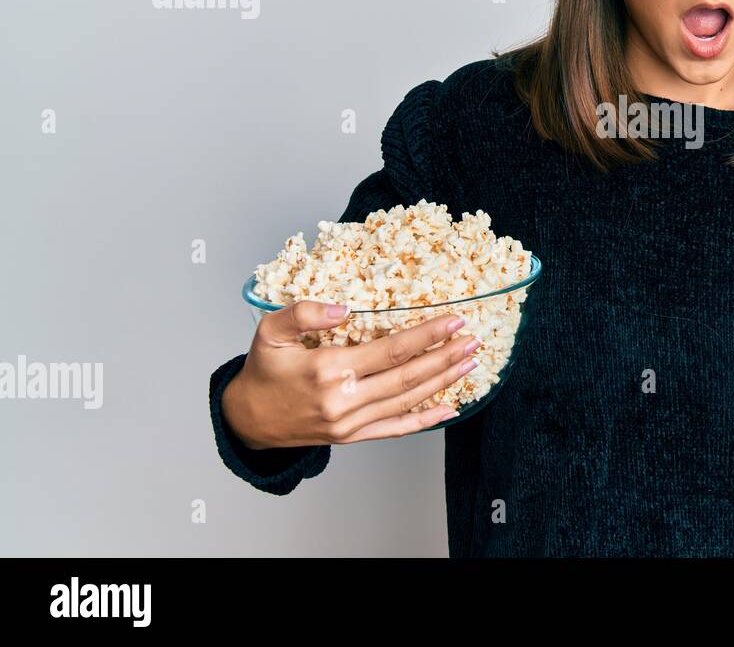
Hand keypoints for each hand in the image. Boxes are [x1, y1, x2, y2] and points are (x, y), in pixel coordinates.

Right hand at [221, 300, 481, 448]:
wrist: (247, 419)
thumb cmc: (263, 369)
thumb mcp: (269, 330)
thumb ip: (303, 312)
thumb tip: (345, 309)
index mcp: (328, 369)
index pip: (391, 351)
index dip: (427, 336)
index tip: (454, 320)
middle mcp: (344, 400)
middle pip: (408, 377)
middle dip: (445, 357)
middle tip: (473, 340)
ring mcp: (351, 423)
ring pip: (407, 401)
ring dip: (443, 381)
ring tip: (469, 362)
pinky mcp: (352, 437)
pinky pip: (396, 429)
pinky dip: (426, 420)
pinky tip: (450, 408)